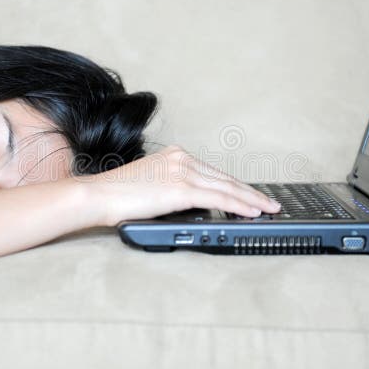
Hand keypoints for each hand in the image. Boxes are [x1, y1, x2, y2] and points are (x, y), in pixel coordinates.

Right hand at [76, 145, 281, 226]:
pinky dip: (239, 206)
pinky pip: (218, 198)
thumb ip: (175, 188)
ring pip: (227, 188)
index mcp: (175, 155)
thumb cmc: (118, 196)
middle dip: (250, 193)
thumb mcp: (152, 186)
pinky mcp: (181, 188)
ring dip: (251, 200)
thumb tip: (197, 204)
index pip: (214, 173)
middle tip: (270, 203)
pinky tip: (252, 212)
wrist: (99, 195)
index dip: (236, 186)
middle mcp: (182, 158)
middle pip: (225, 178)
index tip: (252, 195)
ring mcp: (182, 171)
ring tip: (268, 209)